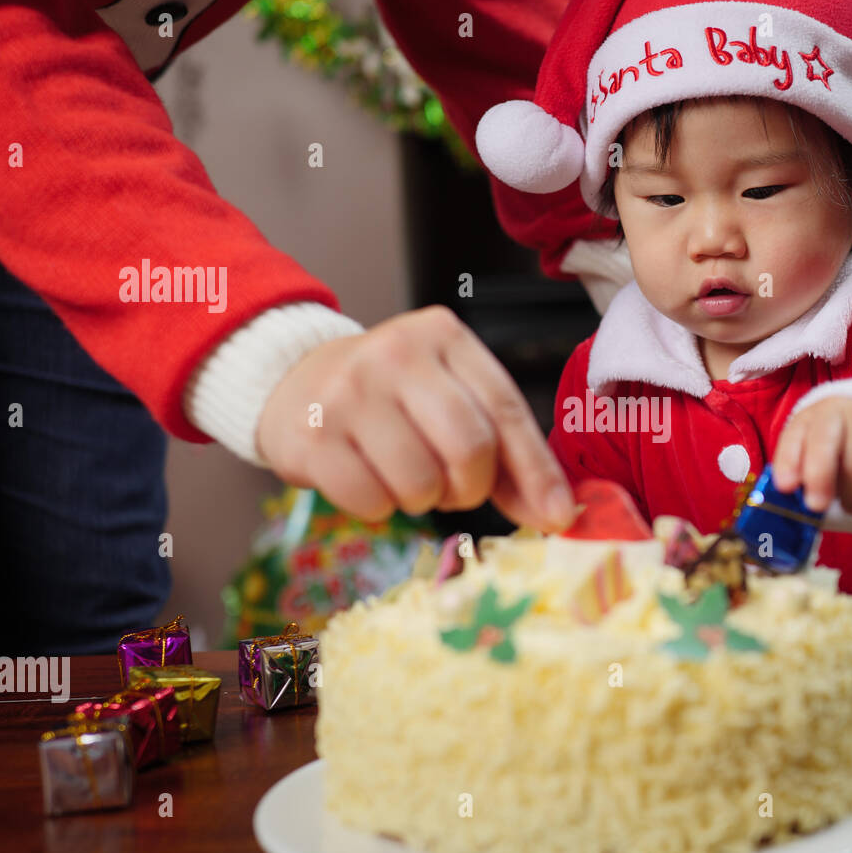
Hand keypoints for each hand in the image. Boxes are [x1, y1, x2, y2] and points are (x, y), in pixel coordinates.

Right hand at [256, 306, 574, 529]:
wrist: (293, 379)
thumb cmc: (391, 395)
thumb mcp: (450, 397)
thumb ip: (506, 451)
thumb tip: (557, 514)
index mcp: (444, 335)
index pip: (506, 409)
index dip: (537, 471)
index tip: (557, 517)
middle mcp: (396, 353)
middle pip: (469, 447)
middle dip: (471, 487)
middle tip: (453, 488)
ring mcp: (349, 392)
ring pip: (421, 482)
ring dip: (423, 500)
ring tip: (405, 476)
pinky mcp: (311, 434)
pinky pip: (372, 501)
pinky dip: (379, 508)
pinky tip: (367, 479)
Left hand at [772, 397, 851, 517]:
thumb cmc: (833, 452)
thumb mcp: (808, 458)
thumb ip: (798, 477)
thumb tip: (791, 501)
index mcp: (807, 419)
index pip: (793, 436)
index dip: (788, 461)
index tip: (786, 487)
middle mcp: (837, 412)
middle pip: (825, 439)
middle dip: (819, 474)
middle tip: (816, 506)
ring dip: (849, 494)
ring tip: (846, 507)